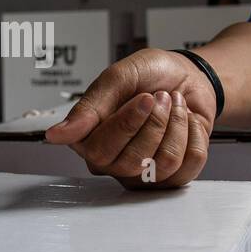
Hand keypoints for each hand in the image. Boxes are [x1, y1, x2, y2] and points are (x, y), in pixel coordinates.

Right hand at [44, 48, 216, 187]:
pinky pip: (188, 166)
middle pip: (132, 161)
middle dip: (155, 122)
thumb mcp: (119, 77)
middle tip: (159, 97)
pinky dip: (194, 135)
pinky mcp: (171, 177)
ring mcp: (141, 173)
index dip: (128, 124)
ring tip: (173, 106)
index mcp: (89, 138)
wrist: (188, 76)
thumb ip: (89, 106)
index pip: (99, 149)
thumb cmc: (150, 74)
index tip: (144, 96)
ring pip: (163, 163)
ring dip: (177, 124)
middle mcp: (111, 161)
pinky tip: (186, 122)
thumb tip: (56, 136)